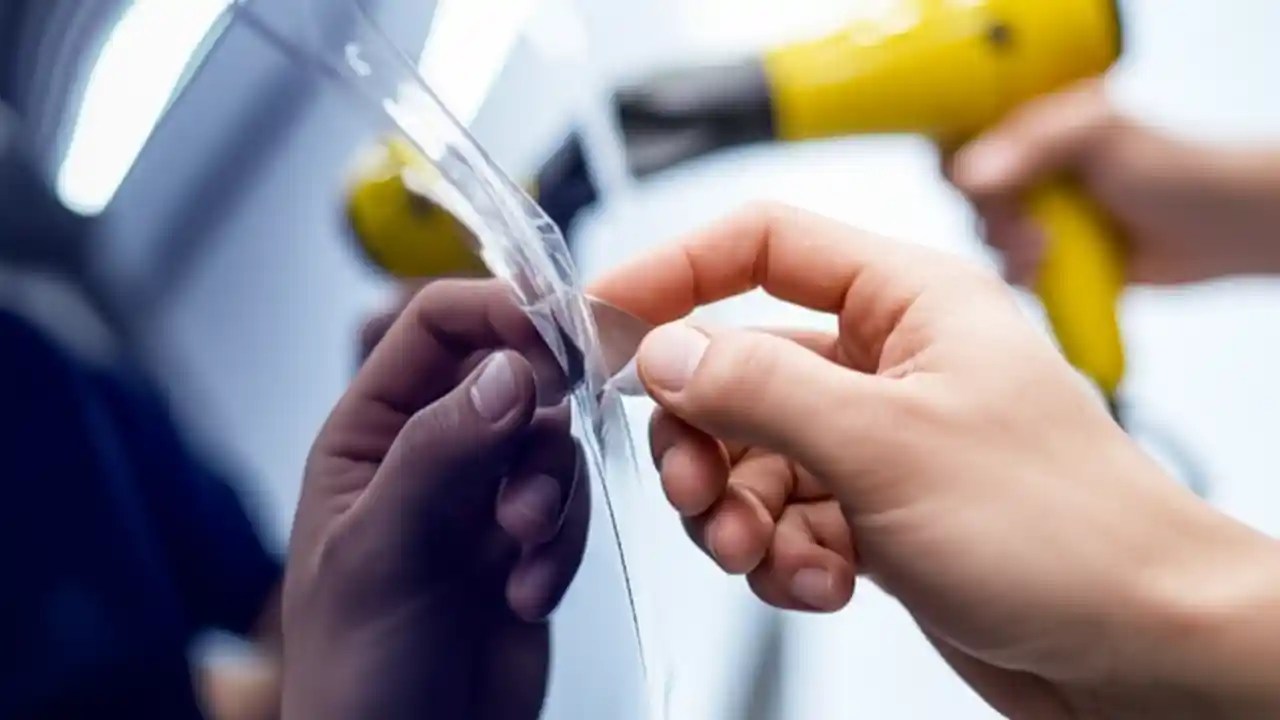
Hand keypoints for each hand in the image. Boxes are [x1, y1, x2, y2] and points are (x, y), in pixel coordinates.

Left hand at [285, 280, 588, 719]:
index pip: (435, 327)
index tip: (554, 330)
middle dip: (533, 431)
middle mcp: (429, 454)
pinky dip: (561, 549)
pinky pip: (570, 511)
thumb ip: (440, 455)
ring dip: (549, 498)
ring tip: (519, 554)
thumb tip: (507, 368)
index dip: (496, 312)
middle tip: (527, 484)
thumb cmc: (355, 672)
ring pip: (552, 446)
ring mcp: (480, 500)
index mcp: (370, 433)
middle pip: (513, 379)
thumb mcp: (383, 553)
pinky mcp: (525, 547)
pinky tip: (526, 597)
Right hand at [590, 203, 1279, 718]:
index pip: (761, 246)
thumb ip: (760, 388)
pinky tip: (820, 582)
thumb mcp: (885, 446)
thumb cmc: (1061, 531)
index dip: (673, 272)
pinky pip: (786, 515)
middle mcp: (887, 362)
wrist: (1137, 648)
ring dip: (738, 510)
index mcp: (905, 302)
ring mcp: (879, 440)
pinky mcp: (876, 510)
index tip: (604, 320)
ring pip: (752, 451)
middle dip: (703, 436)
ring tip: (764, 556)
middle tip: (696, 491)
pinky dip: (783, 555)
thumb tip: (664, 349)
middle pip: (737, 365)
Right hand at [947, 80, 1279, 284]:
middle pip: (971, 195)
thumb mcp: (1096, 134)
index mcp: (1033, 127)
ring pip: (987, 235)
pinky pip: (1010, 270)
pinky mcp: (1049, 258)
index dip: (962, 165)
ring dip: (1009, 247)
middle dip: (992, 214)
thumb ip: (1031, 145)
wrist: (1215, 229)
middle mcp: (1030, 170)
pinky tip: (1048, 269)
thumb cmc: (1169, 167)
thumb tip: (967, 175)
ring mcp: (1038, 215)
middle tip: (1025, 224)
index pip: (967, 140)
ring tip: (1046, 249)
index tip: (978, 187)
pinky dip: (1023, 274)